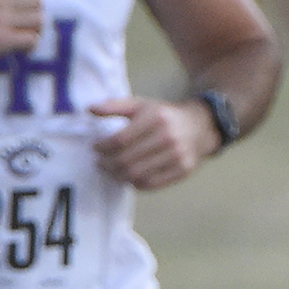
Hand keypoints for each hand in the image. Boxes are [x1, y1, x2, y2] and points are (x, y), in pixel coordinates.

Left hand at [89, 97, 218, 189]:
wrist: (199, 127)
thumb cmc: (164, 116)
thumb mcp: (141, 105)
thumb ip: (115, 106)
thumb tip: (89, 109)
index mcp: (156, 118)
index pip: (120, 140)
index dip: (102, 147)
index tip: (95, 148)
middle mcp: (168, 137)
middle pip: (126, 160)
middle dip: (107, 164)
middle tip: (100, 162)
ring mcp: (178, 155)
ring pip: (137, 174)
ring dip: (118, 175)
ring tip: (111, 170)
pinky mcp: (183, 170)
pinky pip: (151, 184)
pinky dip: (135, 183)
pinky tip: (128, 176)